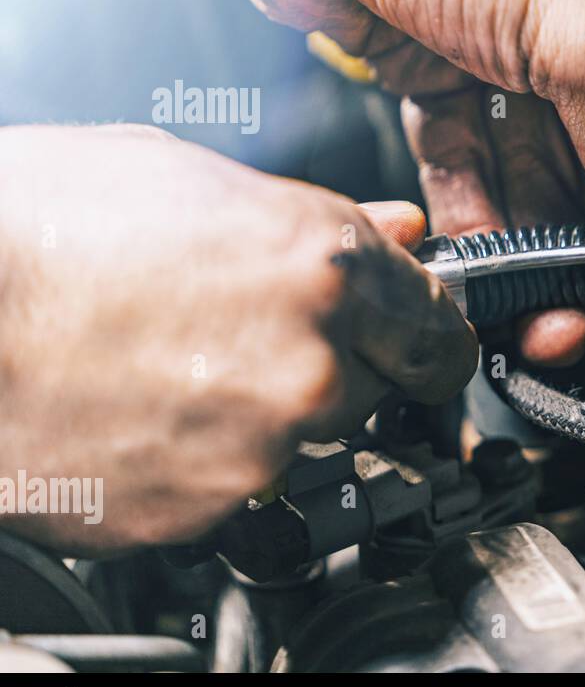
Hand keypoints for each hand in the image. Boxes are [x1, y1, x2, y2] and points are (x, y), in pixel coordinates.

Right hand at [0, 125, 475, 552]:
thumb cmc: (37, 226)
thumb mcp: (190, 177)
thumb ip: (322, 219)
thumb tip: (398, 233)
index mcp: (325, 265)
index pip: (441, 334)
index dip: (425, 336)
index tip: (413, 342)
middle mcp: (312, 360)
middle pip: (376, 386)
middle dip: (334, 362)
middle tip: (250, 331)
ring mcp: (261, 444)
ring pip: (307, 438)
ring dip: (267, 412)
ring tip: (177, 361)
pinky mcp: (204, 508)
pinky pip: (240, 487)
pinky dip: (209, 459)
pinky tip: (148, 407)